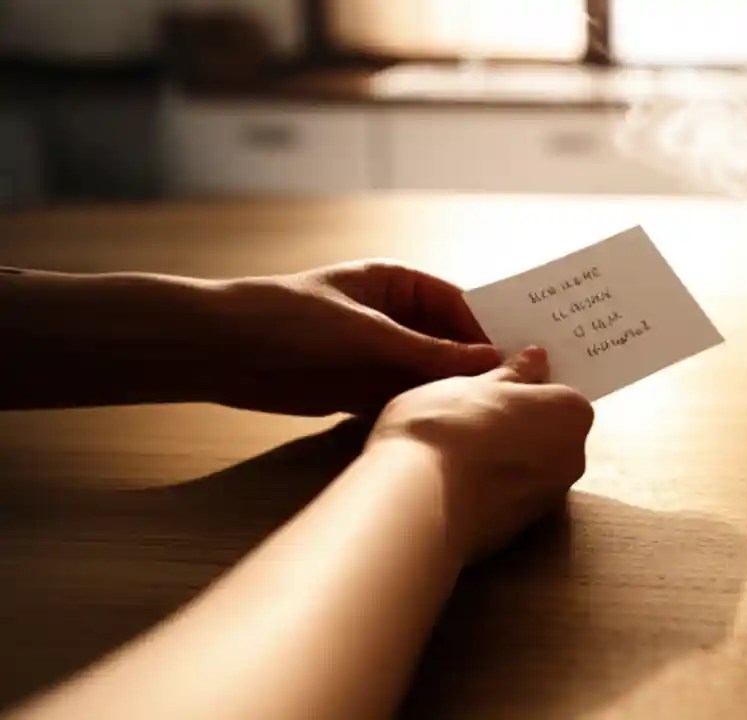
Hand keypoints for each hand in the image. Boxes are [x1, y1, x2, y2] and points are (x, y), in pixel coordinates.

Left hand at [207, 260, 501, 415]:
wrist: (219, 351)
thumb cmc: (291, 320)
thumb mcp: (369, 335)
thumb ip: (430, 353)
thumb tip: (492, 362)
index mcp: (398, 284)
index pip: (460, 307)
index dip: (489, 333)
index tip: (522, 364)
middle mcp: (393, 318)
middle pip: (449, 343)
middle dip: (475, 367)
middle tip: (517, 394)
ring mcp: (377, 354)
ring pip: (429, 376)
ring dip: (450, 394)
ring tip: (490, 419)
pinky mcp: (359, 389)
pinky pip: (405, 400)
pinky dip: (423, 412)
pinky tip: (448, 431)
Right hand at [367, 347, 593, 563]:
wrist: (419, 502)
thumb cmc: (449, 427)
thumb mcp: (476, 383)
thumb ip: (514, 373)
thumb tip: (537, 359)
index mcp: (572, 414)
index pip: (558, 394)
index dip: (524, 388)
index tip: (492, 387)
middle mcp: (573, 459)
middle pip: (547, 432)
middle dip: (516, 424)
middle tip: (467, 415)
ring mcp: (547, 499)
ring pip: (526, 466)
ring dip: (500, 457)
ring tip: (453, 449)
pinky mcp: (519, 530)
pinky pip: (507, 496)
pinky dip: (488, 487)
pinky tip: (453, 479)